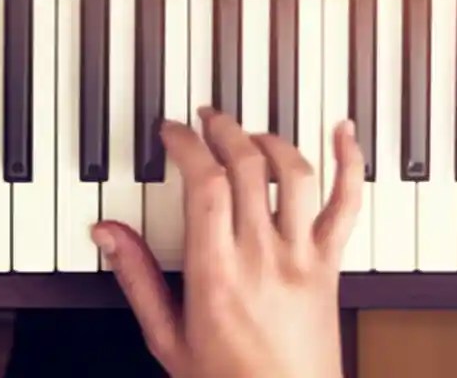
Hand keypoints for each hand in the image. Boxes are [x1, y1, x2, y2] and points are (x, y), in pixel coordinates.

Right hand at [92, 107, 362, 377]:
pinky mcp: (331, 265)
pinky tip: (343, 132)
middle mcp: (263, 256)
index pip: (204, 183)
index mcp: (217, 272)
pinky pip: (348, 204)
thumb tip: (106, 232)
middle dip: (224, 129)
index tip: (172, 132)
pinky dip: (350, 163)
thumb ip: (136, 278)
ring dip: (270, 139)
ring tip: (249, 131)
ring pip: (295, 174)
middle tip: (206, 118)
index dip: (187, 145)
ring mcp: (302, 257)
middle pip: (248, 166)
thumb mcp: (166, 336)